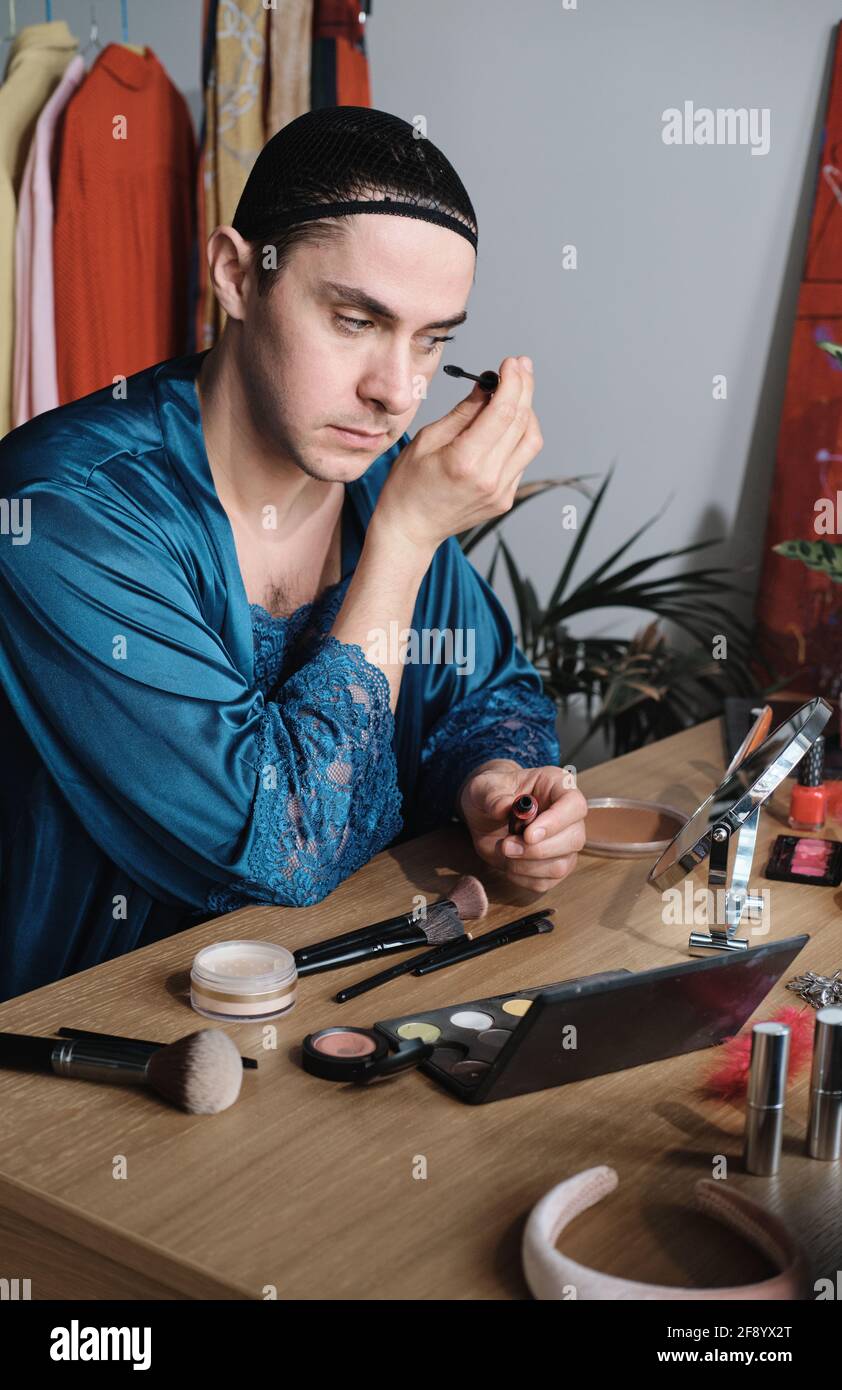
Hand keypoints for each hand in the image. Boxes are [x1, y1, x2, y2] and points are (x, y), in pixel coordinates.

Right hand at [373, 355, 542, 553]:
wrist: (410, 530)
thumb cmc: (408, 484)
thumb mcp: (427, 439)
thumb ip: (463, 412)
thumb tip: (488, 386)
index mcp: (466, 461)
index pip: (503, 412)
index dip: (513, 382)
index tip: (512, 362)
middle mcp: (490, 478)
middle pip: (522, 422)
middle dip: (524, 388)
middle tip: (520, 367)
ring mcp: (501, 492)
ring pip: (531, 441)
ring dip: (527, 412)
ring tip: (515, 394)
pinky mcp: (505, 499)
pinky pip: (522, 459)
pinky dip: (518, 436)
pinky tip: (505, 425)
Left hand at [457, 760, 587, 893]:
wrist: (484, 814)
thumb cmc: (490, 793)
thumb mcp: (483, 787)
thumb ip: (492, 796)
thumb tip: (504, 807)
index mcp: (557, 786)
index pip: (574, 805)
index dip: (556, 822)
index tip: (528, 835)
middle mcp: (567, 815)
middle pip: (574, 839)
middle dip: (536, 850)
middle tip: (506, 845)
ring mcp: (564, 842)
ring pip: (561, 865)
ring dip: (527, 865)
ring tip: (504, 850)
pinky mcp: (554, 864)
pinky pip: (546, 881)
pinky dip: (523, 877)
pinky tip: (508, 862)